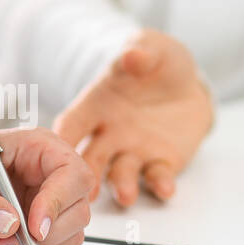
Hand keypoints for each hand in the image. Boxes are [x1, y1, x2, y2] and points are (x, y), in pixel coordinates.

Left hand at [0, 129, 95, 244]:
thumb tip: (8, 224)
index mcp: (36, 148)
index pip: (70, 173)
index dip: (58, 202)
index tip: (33, 228)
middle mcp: (47, 175)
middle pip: (77, 208)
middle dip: (47, 236)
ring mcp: (44, 203)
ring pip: (69, 234)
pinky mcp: (35, 228)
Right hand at [54, 29, 212, 205]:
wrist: (189, 84)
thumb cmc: (159, 63)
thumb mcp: (151, 49)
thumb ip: (140, 53)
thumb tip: (132, 56)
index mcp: (96, 106)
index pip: (71, 123)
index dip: (62, 137)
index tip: (54, 151)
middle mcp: (109, 135)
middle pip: (90, 158)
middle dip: (86, 174)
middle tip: (85, 190)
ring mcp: (134, 152)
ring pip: (121, 174)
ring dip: (121, 186)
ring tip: (125, 195)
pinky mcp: (162, 163)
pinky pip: (158, 176)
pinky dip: (160, 184)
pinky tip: (165, 189)